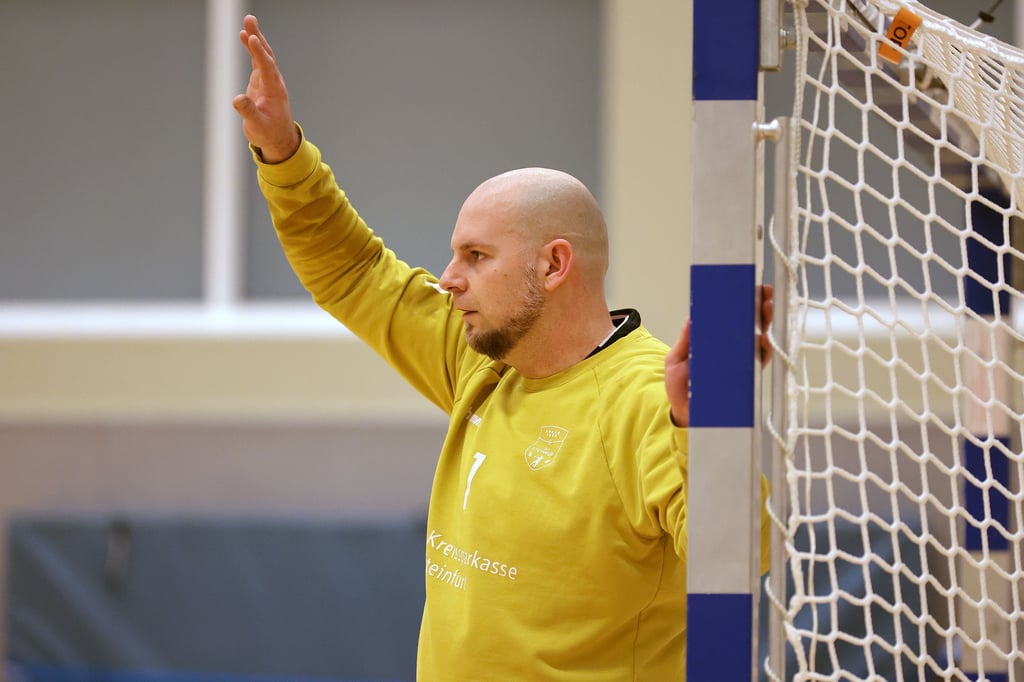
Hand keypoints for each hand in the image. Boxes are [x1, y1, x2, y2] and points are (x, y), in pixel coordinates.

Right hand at [232, 15, 300, 162]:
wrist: (278, 139)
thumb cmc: (268, 133)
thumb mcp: (257, 126)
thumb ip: (248, 111)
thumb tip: (237, 99)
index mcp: (274, 91)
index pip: (267, 67)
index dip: (259, 53)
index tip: (251, 38)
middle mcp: (273, 82)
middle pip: (267, 56)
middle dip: (258, 38)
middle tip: (250, 20)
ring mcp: (268, 81)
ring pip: (263, 55)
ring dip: (256, 38)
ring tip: (248, 22)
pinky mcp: (262, 82)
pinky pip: (258, 61)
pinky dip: (253, 49)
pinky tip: (246, 36)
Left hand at [665, 284, 774, 428]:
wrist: (684, 415)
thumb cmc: (681, 388)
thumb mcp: (676, 360)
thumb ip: (685, 340)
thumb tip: (692, 316)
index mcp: (714, 343)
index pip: (730, 319)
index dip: (740, 303)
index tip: (748, 289)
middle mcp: (730, 351)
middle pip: (749, 325)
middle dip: (760, 308)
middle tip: (764, 294)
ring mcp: (739, 364)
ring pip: (758, 340)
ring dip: (766, 324)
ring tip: (767, 310)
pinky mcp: (745, 379)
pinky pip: (759, 362)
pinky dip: (764, 351)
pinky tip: (764, 340)